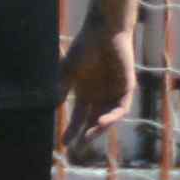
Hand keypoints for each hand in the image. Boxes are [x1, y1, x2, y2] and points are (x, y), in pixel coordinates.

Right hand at [59, 19, 136, 155]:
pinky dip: (112, 116)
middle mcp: (100, 96)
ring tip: (87, 137)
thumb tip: (52, 107)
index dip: (72, 131)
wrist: (104, 31)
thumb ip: (62, 89)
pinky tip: (100, 121)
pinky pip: (121, 107)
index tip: (63, 144)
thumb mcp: (68, 71)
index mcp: (86, 94)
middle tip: (77, 148)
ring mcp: (114, 93)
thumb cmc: (85, 47)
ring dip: (99, 129)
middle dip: (86, 136)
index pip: (79, 118)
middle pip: (93, 122)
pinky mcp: (127, 87)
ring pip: (108, 118)